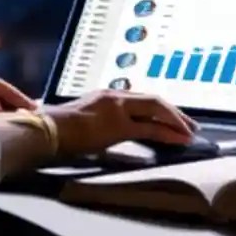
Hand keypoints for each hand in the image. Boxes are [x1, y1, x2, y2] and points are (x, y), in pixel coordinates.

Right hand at [43, 90, 198, 155]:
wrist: (45, 131)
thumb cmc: (56, 130)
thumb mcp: (83, 121)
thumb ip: (98, 123)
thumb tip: (106, 135)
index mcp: (107, 95)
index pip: (141, 98)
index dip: (159, 107)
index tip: (172, 117)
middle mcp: (115, 96)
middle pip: (154, 99)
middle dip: (174, 112)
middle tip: (190, 125)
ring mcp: (118, 108)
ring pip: (157, 109)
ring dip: (176, 121)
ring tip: (189, 133)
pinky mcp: (118, 125)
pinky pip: (150, 128)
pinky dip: (168, 133)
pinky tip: (178, 140)